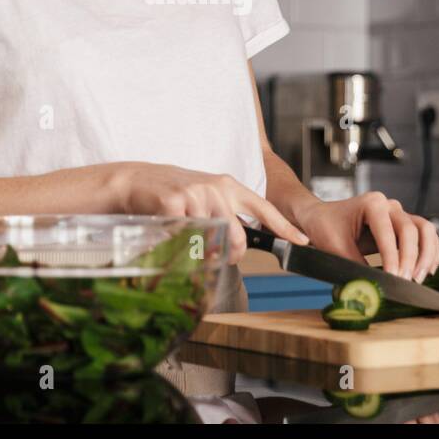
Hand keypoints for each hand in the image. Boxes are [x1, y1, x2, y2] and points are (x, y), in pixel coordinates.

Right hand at [118, 162, 308, 264]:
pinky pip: (185, 239)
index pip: (263, 208)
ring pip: (210, 242)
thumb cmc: (172, 193)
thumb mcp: (205, 197)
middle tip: (221, 258)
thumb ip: (225, 214)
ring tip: (185, 238)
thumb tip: (238, 245)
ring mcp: (195, 194)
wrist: (135, 180)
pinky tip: (169, 229)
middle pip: (238, 237)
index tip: (302, 241)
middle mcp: (215, 188)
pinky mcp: (174, 203)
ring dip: (199, 250)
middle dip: (231, 255)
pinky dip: (178, 243)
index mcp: (227, 185)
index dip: (284, 227)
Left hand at [295, 191, 438, 281]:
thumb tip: (375, 287)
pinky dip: (430, 251)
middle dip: (411, 258)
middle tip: (407, 281)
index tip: (394, 278)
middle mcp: (389, 205)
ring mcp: (398, 214)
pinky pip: (424, 235)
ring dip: (427, 254)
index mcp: (372, 204)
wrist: (320, 217)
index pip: (389, 232)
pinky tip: (428, 270)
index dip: (392, 257)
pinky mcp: (402, 225)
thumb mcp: (335, 247)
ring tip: (420, 277)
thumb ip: (355, 266)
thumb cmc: (325, 227)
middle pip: (411, 229)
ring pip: (425, 229)